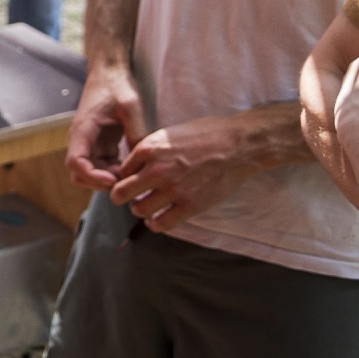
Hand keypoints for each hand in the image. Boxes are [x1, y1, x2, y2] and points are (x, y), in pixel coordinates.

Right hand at [66, 61, 147, 190]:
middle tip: (125, 181)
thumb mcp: (130, 107)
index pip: (75, 162)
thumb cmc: (117, 86)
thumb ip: (136, 133)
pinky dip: (115, 172)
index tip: (114, 180)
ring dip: (108, 178)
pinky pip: (103, 166)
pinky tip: (132, 169)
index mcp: (83, 130)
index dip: (92, 176)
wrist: (110, 72)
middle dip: (100, 182)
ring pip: (91, 172)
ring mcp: (90, 143)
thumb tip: (142, 160)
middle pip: (80, 173)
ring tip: (131, 175)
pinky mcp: (100, 144)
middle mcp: (82, 140)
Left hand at [109, 113, 272, 232]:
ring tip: (146, 207)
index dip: (123, 176)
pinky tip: (157, 219)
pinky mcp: (190, 206)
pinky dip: (155, 224)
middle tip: (127, 197)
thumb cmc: (206, 134)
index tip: (129, 180)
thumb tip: (136, 164)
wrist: (237, 145)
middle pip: (121, 192)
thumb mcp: (168, 133)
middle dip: (121, 196)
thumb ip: (150, 149)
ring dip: (139, 209)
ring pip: (139, 210)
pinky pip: (162, 224)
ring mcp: (173, 189)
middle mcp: (156, 170)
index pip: (121, 170)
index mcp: (148, 149)